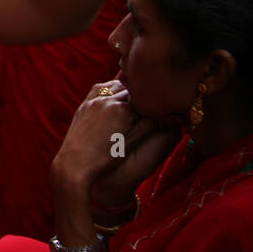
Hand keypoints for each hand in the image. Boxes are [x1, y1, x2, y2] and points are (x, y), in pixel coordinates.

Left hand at [50, 80, 179, 200]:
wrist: (74, 165)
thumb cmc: (106, 159)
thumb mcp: (133, 142)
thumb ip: (153, 125)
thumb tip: (178, 117)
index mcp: (121, 109)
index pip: (146, 97)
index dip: (157, 99)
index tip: (165, 102)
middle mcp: (106, 101)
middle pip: (132, 90)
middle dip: (143, 93)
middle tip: (154, 98)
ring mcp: (93, 101)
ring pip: (116, 86)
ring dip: (127, 90)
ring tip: (136, 100)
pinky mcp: (84, 105)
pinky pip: (101, 89)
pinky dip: (111, 90)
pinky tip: (117, 99)